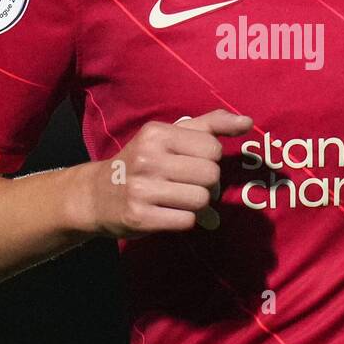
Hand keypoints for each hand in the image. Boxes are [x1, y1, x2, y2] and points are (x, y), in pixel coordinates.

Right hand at [68, 110, 253, 239]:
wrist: (95, 195)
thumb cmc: (142, 162)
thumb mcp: (169, 135)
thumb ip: (210, 125)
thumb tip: (248, 122)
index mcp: (157, 133)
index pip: (213, 149)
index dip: (210, 161)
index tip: (191, 164)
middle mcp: (147, 158)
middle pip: (211, 176)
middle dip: (206, 184)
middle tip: (186, 185)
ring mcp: (141, 188)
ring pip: (202, 200)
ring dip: (197, 205)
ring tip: (177, 199)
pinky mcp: (139, 217)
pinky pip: (187, 221)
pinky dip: (184, 220)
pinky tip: (167, 213)